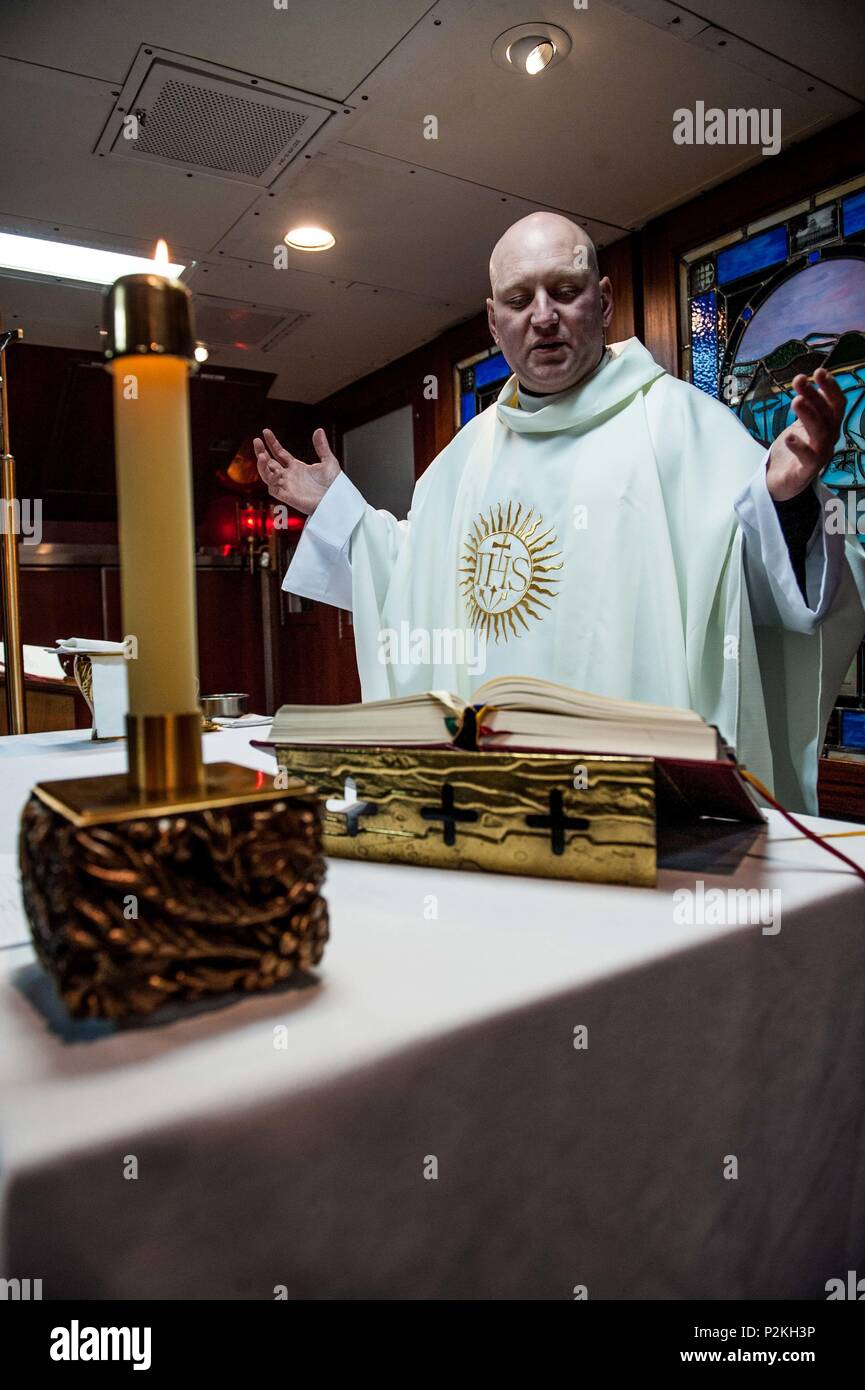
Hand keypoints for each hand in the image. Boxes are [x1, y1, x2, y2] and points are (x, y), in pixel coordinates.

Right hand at [253, 427, 340, 514]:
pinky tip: (276, 470)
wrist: (336, 500)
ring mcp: (287, 485)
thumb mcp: (328, 461)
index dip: (272, 443)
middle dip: (261, 452)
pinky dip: (271, 479)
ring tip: (261, 455)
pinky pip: (273, 487)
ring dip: (262, 465)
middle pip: (269, 462)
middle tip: (256, 441)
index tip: (266, 431)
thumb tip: (319, 430)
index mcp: (297, 467)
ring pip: (267, 475)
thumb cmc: (334, 486)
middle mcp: (289, 476)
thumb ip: (322, 446)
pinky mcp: (286, 496)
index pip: (279, 453)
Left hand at [766, 368, 843, 500]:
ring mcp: (819, 456)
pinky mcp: (805, 471)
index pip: (836, 405)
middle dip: (814, 396)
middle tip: (800, 381)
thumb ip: (807, 407)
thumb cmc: (793, 452)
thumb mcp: (802, 425)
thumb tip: (808, 381)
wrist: (781, 483)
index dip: (831, 388)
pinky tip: (789, 437)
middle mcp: (827, 440)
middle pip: (826, 415)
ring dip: (808, 415)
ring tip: (796, 401)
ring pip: (819, 433)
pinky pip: (807, 459)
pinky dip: (800, 447)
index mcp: (828, 427)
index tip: (819, 372)